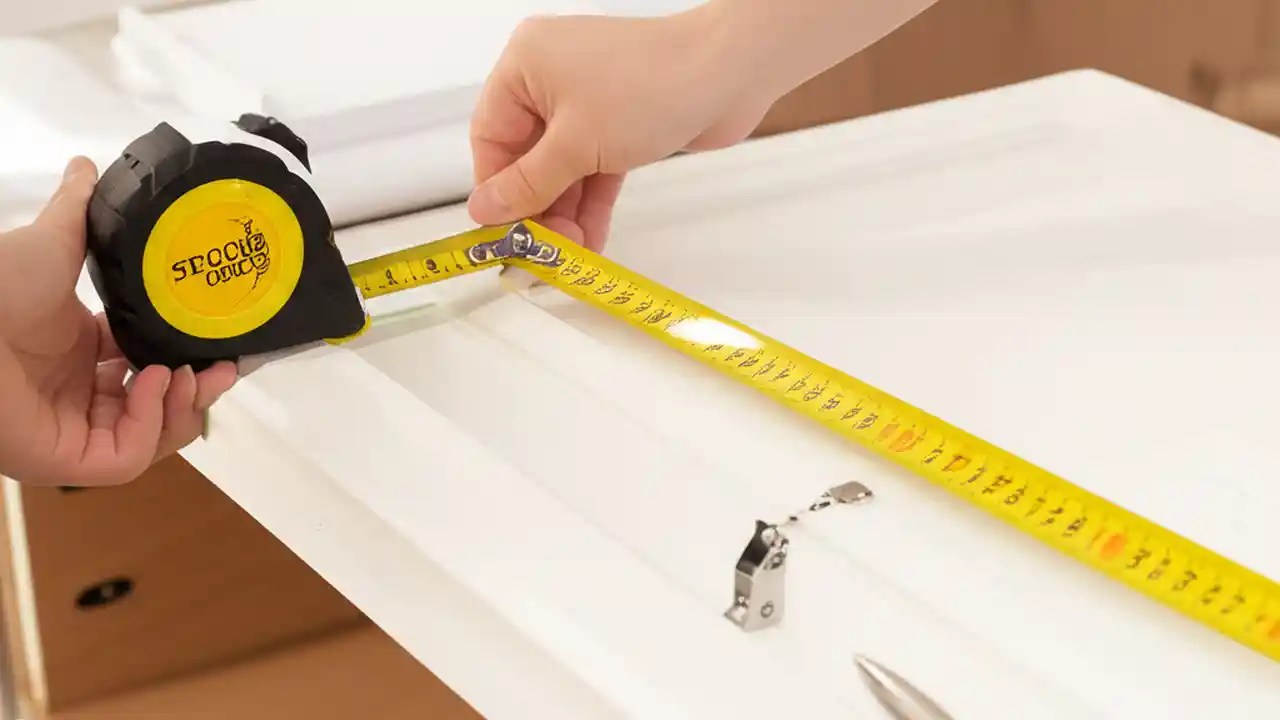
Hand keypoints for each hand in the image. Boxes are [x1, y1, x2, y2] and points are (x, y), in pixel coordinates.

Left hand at [0, 158, 237, 486]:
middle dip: (200, 389)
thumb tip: (89, 166)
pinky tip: (153, 382)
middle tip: (225, 368)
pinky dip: (151, 424)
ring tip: (189, 373)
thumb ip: (80, 209)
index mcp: (79, 353)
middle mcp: (79, 396)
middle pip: (160, 408)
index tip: (221, 343)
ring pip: (152, 438)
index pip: (149, 367)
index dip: (187, 358)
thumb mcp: (53, 240)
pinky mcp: (69, 461)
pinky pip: (128, 457)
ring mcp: (75, 430)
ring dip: (182, 407)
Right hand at [467, 0, 939, 251]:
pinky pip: (592, 168)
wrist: (729, 75)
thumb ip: (528, 183)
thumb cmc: (652, 84)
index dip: (496, 188)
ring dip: (566, 213)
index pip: (491, 137)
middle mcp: (551, 78)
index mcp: (525, 65)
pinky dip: (591, 202)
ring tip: (572, 255)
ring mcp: (588, 100)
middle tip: (544, 252)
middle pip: (527, 157)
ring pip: (563, 168)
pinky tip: (591, 239)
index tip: (504, 231)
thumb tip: (486, 208)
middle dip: (537, 208)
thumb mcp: (576, 144)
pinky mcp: (620, 122)